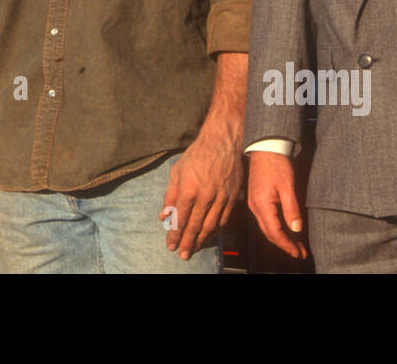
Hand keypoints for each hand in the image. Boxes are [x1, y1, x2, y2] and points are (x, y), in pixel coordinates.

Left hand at [161, 130, 242, 259]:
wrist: (222, 142)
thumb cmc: (196, 155)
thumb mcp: (176, 171)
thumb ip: (170, 195)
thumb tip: (164, 216)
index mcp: (189, 188)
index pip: (180, 218)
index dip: (175, 234)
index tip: (170, 246)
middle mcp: (205, 196)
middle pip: (195, 226)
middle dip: (187, 242)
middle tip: (182, 254)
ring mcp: (221, 197)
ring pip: (211, 226)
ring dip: (201, 240)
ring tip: (194, 249)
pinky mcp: (232, 197)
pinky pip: (223, 220)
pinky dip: (215, 231)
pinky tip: (208, 236)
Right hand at [246, 151, 307, 258]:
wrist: (265, 147)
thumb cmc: (276, 164)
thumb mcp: (287, 186)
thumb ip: (291, 209)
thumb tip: (296, 229)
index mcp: (262, 204)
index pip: (275, 232)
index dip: (287, 245)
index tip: (299, 252)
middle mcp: (255, 207)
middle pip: (269, 233)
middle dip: (285, 245)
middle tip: (300, 252)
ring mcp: (254, 203)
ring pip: (267, 228)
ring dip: (281, 238)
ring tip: (296, 244)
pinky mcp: (257, 199)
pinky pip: (265, 220)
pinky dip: (276, 228)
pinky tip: (286, 230)